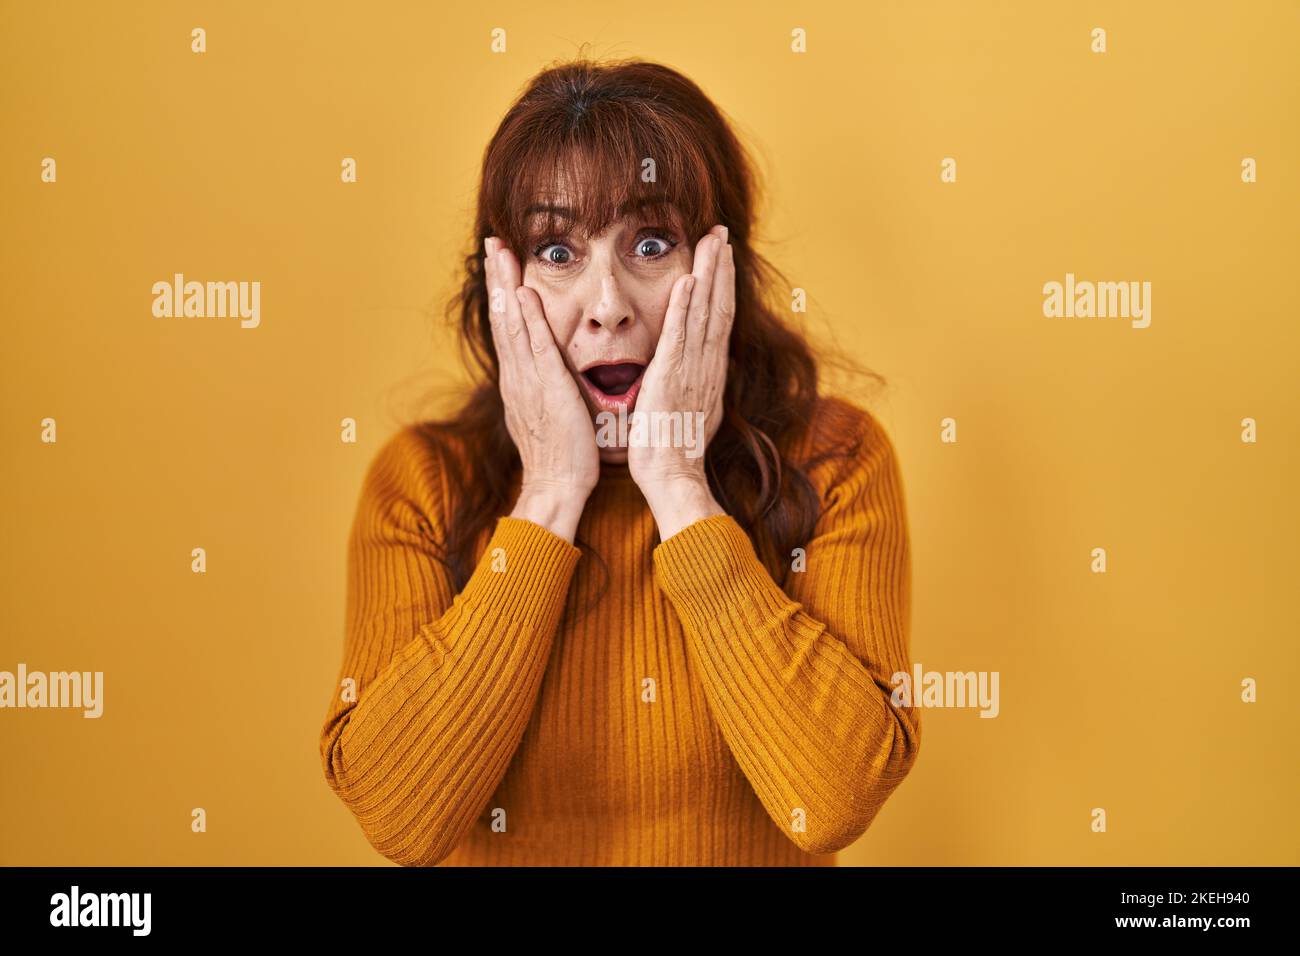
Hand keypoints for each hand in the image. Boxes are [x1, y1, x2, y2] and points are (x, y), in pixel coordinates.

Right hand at [484, 237, 599, 535]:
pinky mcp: (547, 389)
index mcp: (521, 380)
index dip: (503, 293)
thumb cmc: (562, 456)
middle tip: (492, 243)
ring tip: (500, 253)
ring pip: (512, 325)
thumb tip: (546, 372)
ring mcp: (529, 381)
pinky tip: (521, 295)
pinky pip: (535, 347)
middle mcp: (518, 376)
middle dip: (497, 278)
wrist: (557, 487)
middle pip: (503, 318)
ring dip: (505, 286)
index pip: (509, 328)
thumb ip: (545, 387)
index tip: (502, 263)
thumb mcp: (549, 412)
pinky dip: (527, 320)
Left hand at [627, 224, 733, 488]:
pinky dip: (686, 307)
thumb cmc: (674, 453)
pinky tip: (689, 280)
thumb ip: (691, 387)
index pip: (719, 319)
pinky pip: (680, 336)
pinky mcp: (672, 378)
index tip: (720, 256)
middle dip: (721, 267)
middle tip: (722, 232)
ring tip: (712, 241)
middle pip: (720, 306)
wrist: (674, 479)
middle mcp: (707, 366)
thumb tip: (692, 374)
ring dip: (709, 274)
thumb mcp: (689, 412)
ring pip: (706, 313)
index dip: (721, 285)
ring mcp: (692, 370)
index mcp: (709, 373)